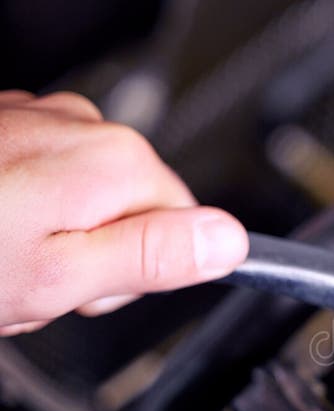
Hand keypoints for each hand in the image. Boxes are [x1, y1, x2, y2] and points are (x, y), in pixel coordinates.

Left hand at [0, 90, 247, 334]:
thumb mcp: (63, 276)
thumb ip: (155, 257)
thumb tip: (230, 242)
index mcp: (119, 163)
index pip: (184, 230)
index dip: (139, 273)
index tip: (91, 286)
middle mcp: (88, 127)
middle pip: (135, 212)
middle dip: (91, 256)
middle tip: (36, 279)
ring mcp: (43, 119)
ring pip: (85, 198)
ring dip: (51, 236)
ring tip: (6, 258)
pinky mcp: (7, 125)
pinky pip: (42, 179)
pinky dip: (20, 210)